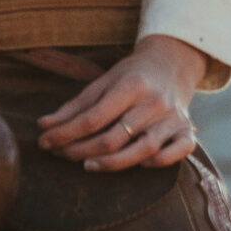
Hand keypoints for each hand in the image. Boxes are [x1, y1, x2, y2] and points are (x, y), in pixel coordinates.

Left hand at [36, 34, 208, 172]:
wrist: (171, 65)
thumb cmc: (131, 76)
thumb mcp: (103, 82)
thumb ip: (75, 107)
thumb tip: (43, 126)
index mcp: (131, 85)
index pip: (93, 118)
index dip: (65, 134)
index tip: (45, 142)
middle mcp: (155, 102)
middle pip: (114, 137)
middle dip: (82, 150)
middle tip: (63, 155)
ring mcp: (174, 118)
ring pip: (143, 151)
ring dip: (112, 164)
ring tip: (88, 165)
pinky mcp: (188, 130)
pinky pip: (177, 153)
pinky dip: (157, 163)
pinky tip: (136, 164)